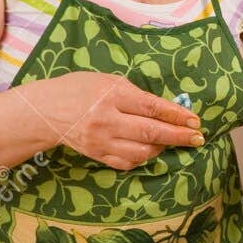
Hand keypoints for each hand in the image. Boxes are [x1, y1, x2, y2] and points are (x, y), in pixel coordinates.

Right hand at [25, 71, 203, 170]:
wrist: (45, 111)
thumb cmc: (79, 89)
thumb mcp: (107, 81)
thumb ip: (135, 95)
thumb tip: (166, 109)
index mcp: (112, 95)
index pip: (151, 107)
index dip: (176, 115)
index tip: (194, 120)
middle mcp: (107, 120)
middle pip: (151, 132)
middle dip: (179, 136)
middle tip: (198, 138)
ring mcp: (102, 141)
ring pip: (142, 151)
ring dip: (163, 147)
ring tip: (172, 140)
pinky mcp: (97, 155)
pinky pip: (128, 162)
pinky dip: (144, 158)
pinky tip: (151, 149)